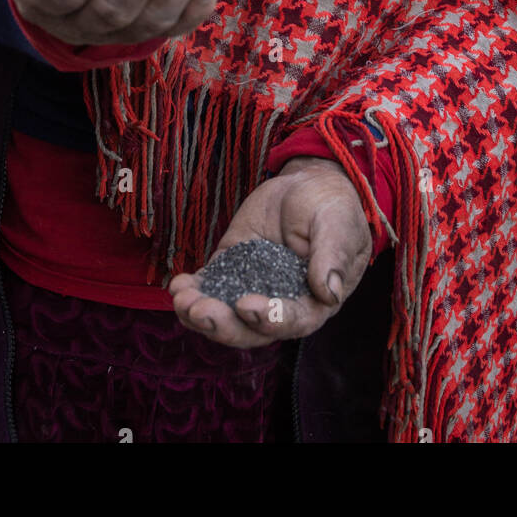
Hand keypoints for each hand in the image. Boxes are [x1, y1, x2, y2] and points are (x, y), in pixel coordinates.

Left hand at [169, 157, 372, 347]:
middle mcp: (280, 304)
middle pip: (250, 329)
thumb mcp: (338, 225)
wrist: (310, 187)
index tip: (245, 305)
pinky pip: (211, 287)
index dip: (268, 319)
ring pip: (225, 314)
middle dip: (223, 325)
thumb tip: (329, 292)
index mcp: (313, 302)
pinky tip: (178, 285)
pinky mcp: (232, 269)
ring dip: (201, 313)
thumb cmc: (334, 209)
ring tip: (182, 299)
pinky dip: (193, 290)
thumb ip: (333, 257)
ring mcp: (253, 288)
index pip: (291, 321)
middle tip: (201, 311)